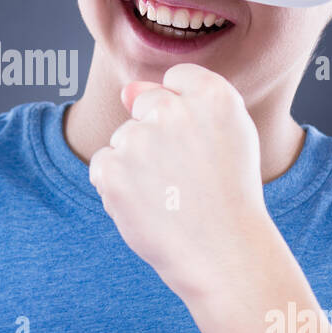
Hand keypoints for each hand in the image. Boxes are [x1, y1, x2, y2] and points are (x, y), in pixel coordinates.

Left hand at [88, 63, 269, 300]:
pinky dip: (118, 186)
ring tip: (171, 196)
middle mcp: (172, 109)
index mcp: (213, 94)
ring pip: (123, 138)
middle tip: (186, 176)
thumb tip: (126, 90)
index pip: (177, 79)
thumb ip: (181, 100)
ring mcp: (139, 139)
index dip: (186, 113)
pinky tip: (148, 206)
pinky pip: (103, 166)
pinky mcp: (112, 170)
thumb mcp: (227, 136)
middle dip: (156, 135)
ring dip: (136, 164)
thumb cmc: (228, 194)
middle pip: (144, 105)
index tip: (199, 143)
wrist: (223, 253)